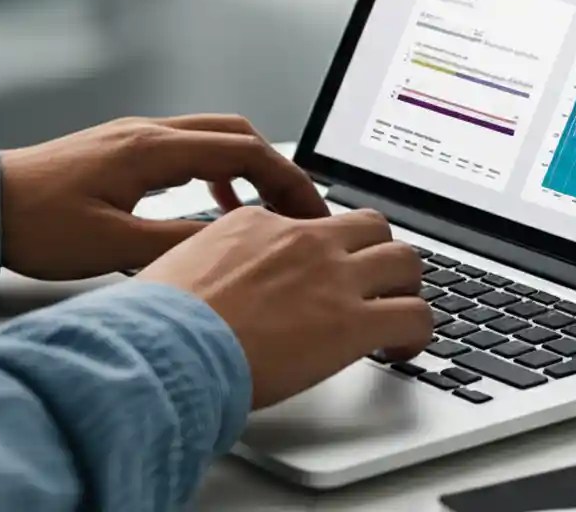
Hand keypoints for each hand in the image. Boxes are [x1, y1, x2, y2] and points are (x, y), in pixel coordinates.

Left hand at [0, 115, 328, 279]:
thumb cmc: (36, 225)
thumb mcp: (115, 246)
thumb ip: (182, 243)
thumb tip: (238, 244)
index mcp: (153, 150)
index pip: (246, 151)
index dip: (290, 180)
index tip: (312, 211)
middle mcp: (150, 133)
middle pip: (240, 134)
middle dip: (280, 170)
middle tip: (302, 210)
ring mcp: (138, 136)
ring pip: (218, 137)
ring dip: (252, 168)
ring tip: (268, 212)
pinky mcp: (127, 148)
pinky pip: (192, 148)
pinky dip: (220, 170)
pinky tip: (219, 202)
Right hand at [138, 206, 430, 408]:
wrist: (163, 351)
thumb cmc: (156, 325)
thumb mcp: (174, 271)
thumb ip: (207, 267)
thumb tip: (207, 286)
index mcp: (256, 224)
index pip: (311, 223)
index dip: (325, 250)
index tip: (325, 272)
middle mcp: (302, 241)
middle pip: (371, 226)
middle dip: (379, 253)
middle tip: (376, 284)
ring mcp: (333, 277)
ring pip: (404, 261)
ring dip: (406, 287)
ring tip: (397, 314)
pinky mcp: (354, 321)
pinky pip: (414, 315)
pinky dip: (419, 332)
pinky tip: (403, 349)